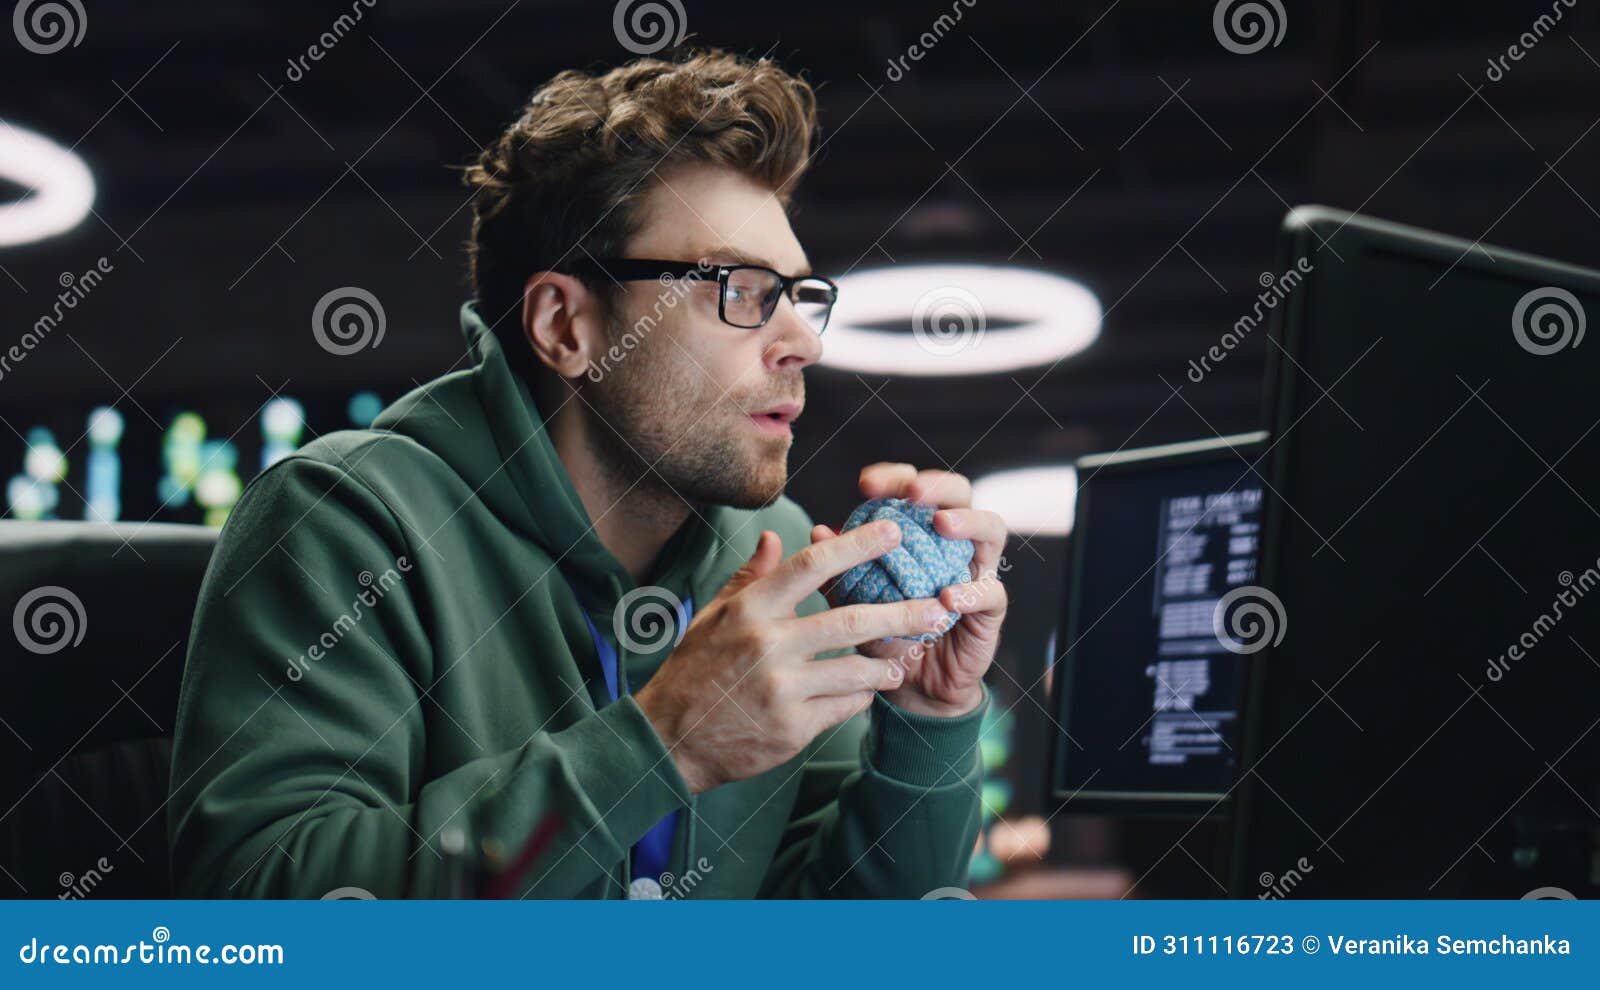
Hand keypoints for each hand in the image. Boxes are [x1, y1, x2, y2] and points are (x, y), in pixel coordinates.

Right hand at [634, 521, 952, 792]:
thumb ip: (750, 579)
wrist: (669, 741)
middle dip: (903, 612)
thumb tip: (774, 538)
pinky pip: (846, 706)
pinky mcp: (793, 728)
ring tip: (904, 658)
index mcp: (749, 609)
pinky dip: (861, 695)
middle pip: (851, 620)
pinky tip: (867, 690)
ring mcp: (782, 689)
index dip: (857, 545)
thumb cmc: (694, 672)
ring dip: (887, 663)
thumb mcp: (713, 617)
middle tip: (938, 605)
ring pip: (857, 669)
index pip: (811, 565)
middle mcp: (767, 645)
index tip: (894, 532)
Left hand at [811, 464, 1008, 718]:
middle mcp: (952, 545)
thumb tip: (818, 530)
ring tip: (942, 524)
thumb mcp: (853, 602)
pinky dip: (971, 591)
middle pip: (961, 494)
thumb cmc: (881, 636)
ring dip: (968, 521)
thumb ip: (839, 570)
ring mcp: (976, 573)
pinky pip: (990, 593)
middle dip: (938, 486)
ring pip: (991, 530)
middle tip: (913, 492)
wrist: (908, 688)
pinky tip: (948, 597)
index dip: (894, 479)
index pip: (914, 489)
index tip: (866, 484)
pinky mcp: (990, 610)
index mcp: (920, 534)